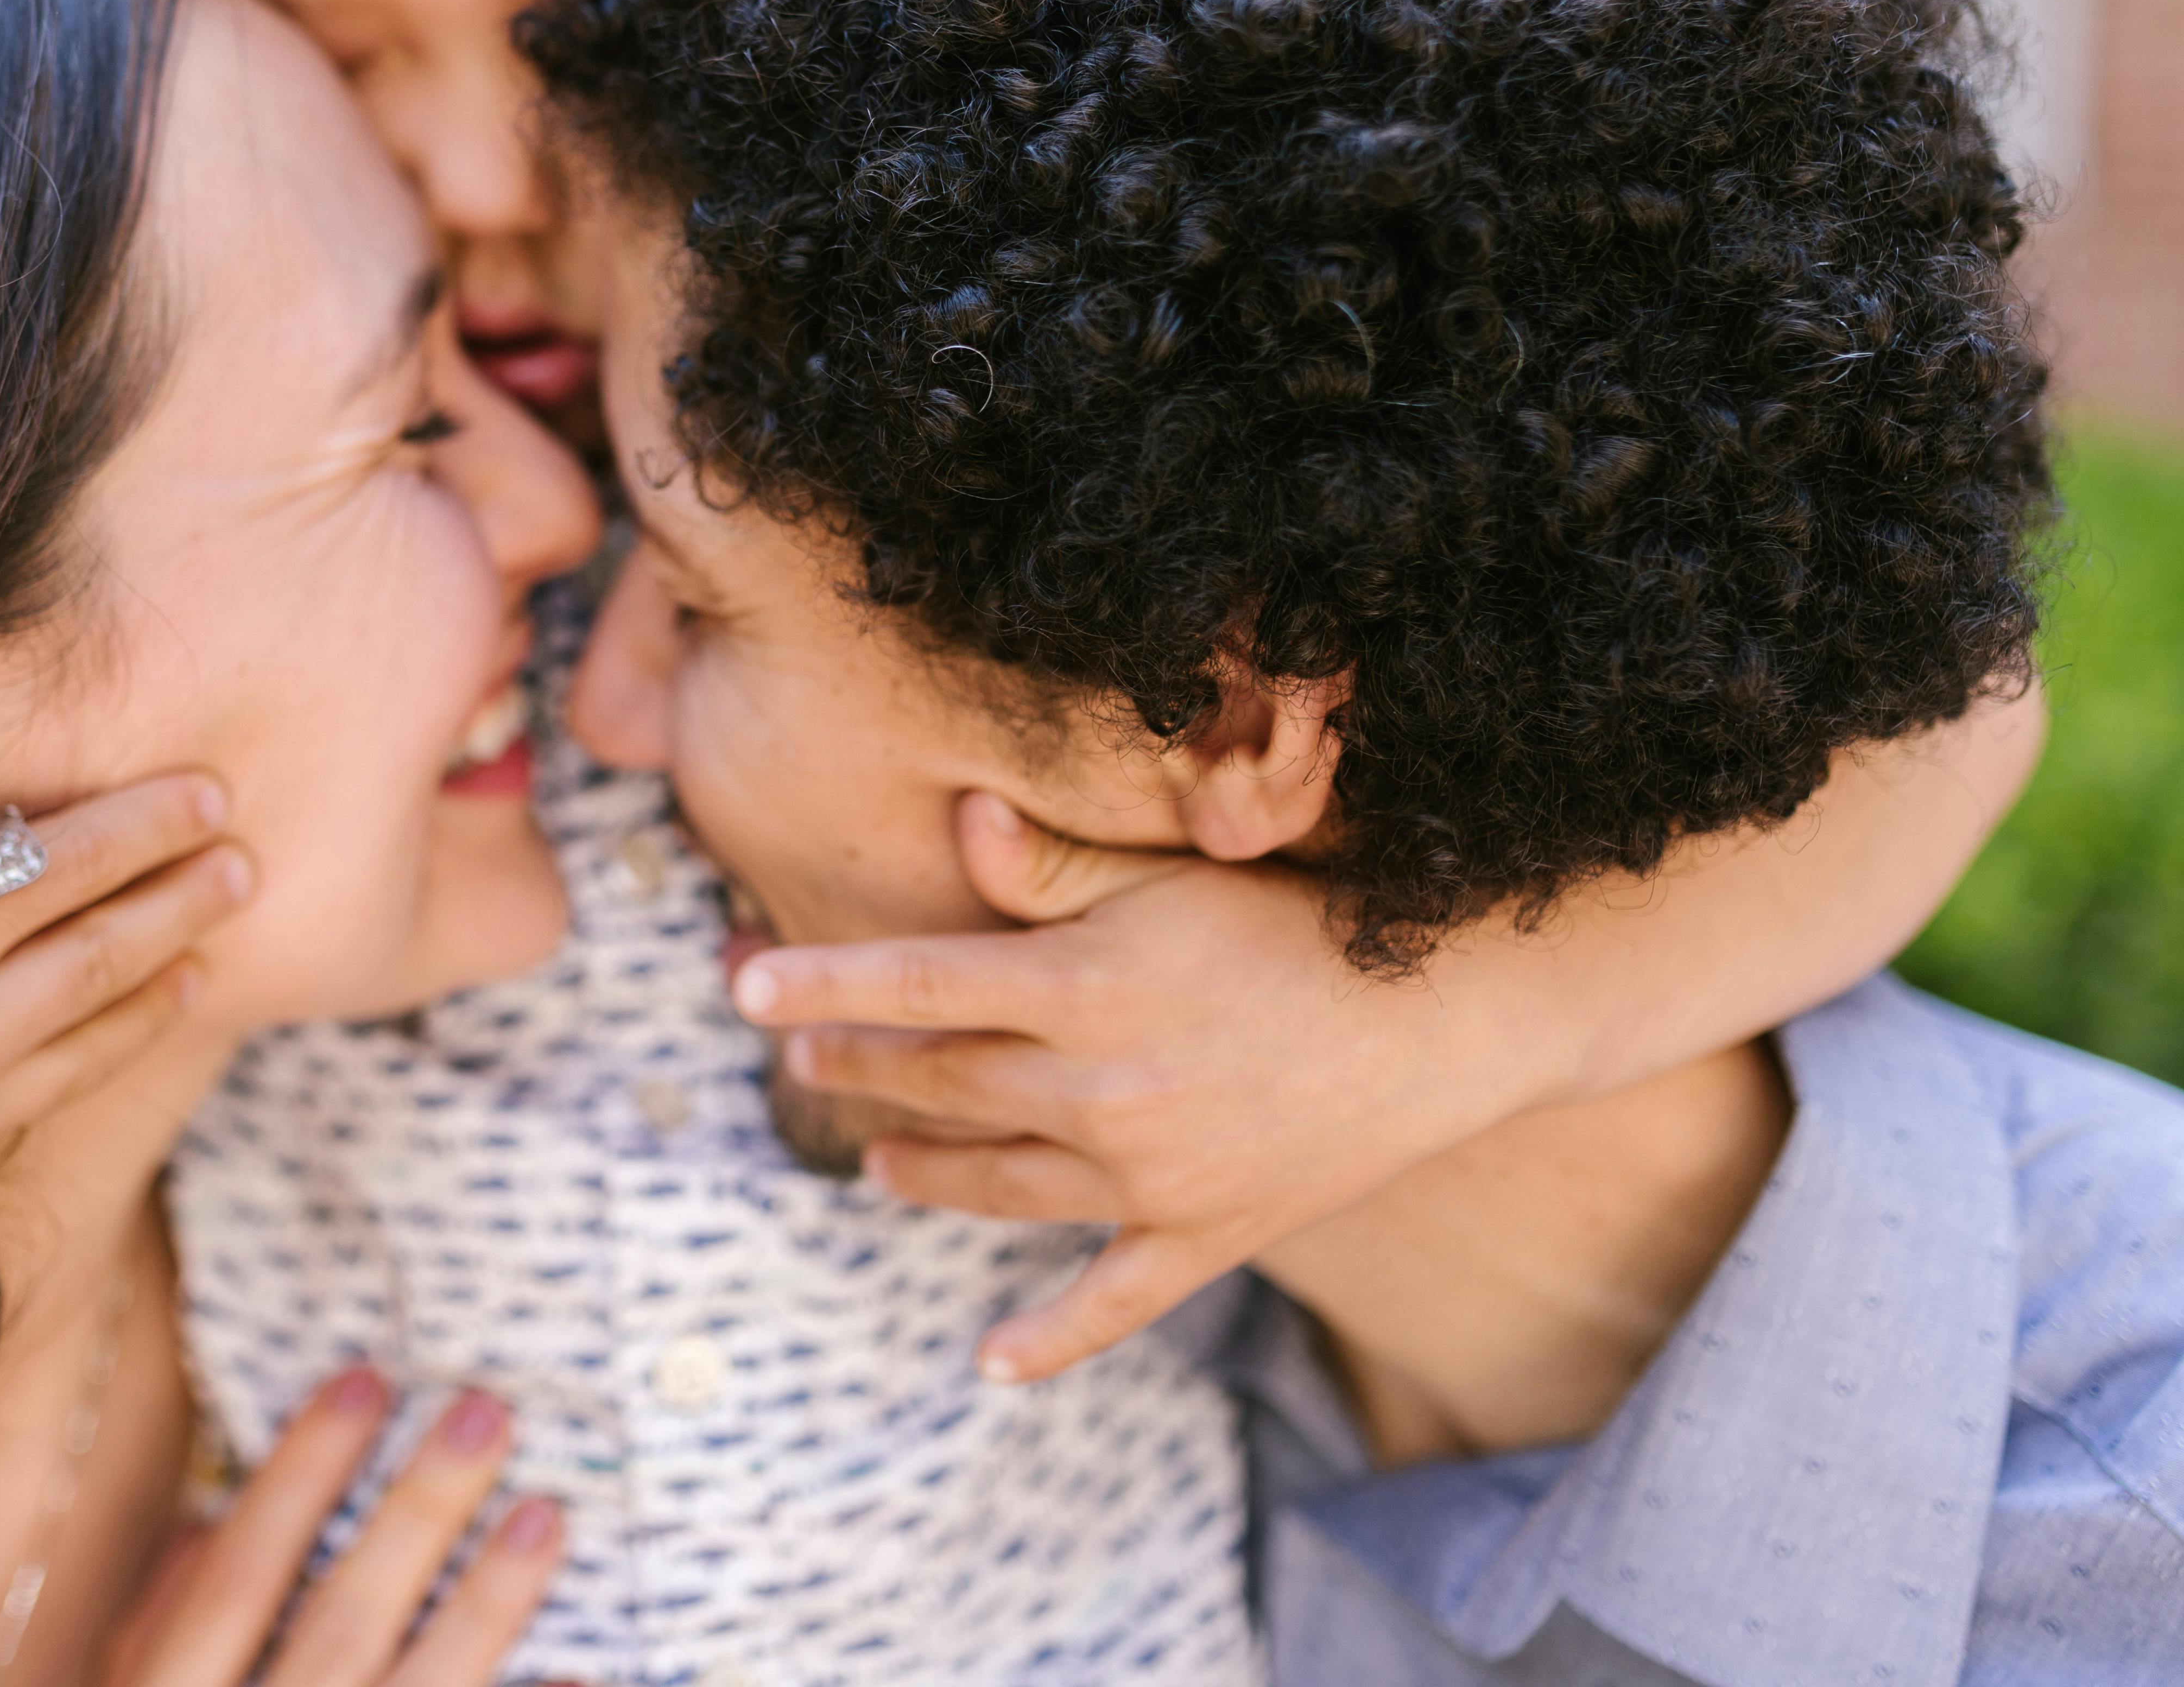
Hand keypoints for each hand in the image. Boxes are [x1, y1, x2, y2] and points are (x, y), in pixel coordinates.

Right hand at [106, 1371, 574, 1686]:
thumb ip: (149, 1640)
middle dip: (414, 1515)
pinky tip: (579, 1678)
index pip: (237, 1579)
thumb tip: (206, 1523)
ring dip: (487, 1607)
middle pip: (340, 1626)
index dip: (299, 1474)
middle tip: (487, 1414)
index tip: (367, 1377)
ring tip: (547, 1516)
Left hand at [740, 691, 2043, 1382]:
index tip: (741, 985)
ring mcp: (1149, 1175)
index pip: (915, 981)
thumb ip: (1057, 866)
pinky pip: (1109, 1300)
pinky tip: (990, 1359)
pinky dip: (1046, 1338)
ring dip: (919, 1170)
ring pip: (995, 1179)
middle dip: (851, 1065)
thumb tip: (957, 824)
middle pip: (941, 1079)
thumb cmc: (1296, 916)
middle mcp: (1101, 1087)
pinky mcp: (1202, 1235)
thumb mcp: (1169, 873)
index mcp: (1082, 984)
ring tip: (869, 1160)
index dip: (819, 982)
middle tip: (793, 1057)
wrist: (1442, 1015)